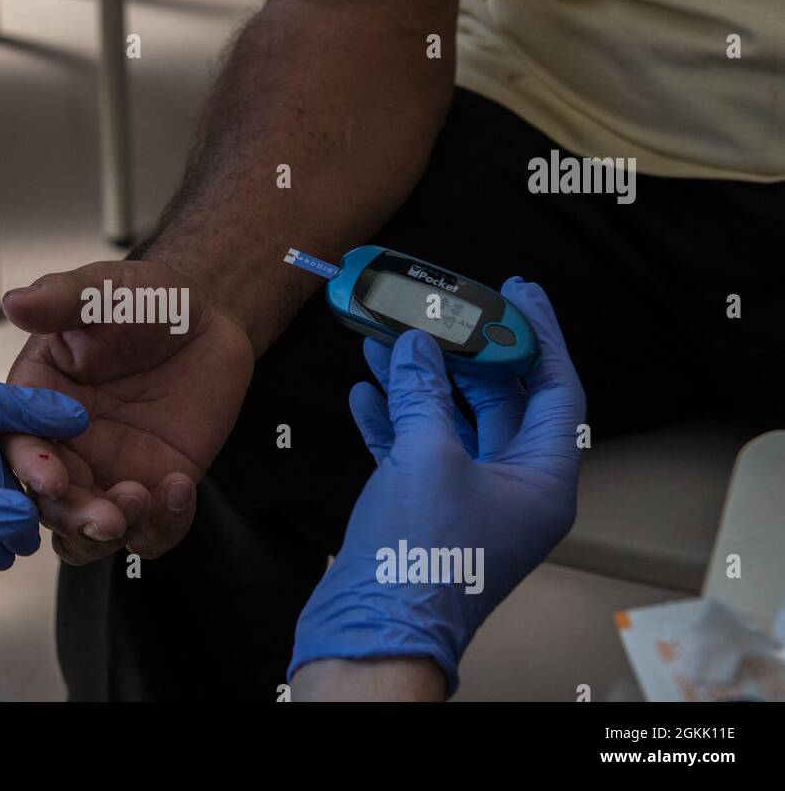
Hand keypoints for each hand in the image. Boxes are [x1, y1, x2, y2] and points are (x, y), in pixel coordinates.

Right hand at [1, 261, 253, 562]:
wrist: (205, 317)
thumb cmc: (142, 301)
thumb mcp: (102, 290)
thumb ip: (60, 300)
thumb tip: (15, 301)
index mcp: (37, 404)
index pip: (18, 446)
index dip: (30, 467)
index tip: (50, 475)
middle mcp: (66, 448)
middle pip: (50, 505)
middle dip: (72, 517)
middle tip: (104, 515)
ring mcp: (109, 475)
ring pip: (92, 533)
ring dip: (110, 533)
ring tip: (141, 500)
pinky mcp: (155, 491)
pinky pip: (152, 532)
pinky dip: (164, 526)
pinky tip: (180, 489)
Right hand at [290, 279, 585, 694]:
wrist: (375, 629)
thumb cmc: (421, 562)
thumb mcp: (427, 458)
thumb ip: (424, 394)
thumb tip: (418, 348)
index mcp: (542, 481)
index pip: (556, 390)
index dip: (538, 336)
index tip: (520, 294)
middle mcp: (513, 490)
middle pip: (500, 402)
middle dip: (465, 354)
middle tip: (444, 313)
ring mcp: (468, 501)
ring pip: (450, 423)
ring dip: (419, 381)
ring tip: (389, 340)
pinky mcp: (425, 511)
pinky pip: (415, 451)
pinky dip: (391, 419)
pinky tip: (367, 392)